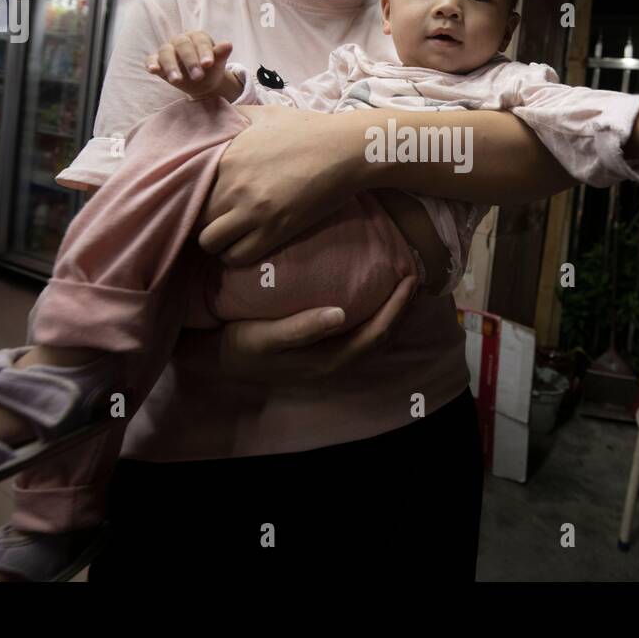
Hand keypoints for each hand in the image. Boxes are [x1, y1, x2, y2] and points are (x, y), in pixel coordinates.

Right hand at [146, 31, 233, 98]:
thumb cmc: (210, 69)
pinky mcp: (157, 61)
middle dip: (190, 60)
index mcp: (197, 37)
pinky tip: (153, 70)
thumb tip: (228, 44)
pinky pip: (151, 59)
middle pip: (182, 45)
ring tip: (176, 80)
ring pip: (166, 52)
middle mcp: (181, 40)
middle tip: (198, 76)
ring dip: (171, 66)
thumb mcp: (218, 63)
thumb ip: (221, 54)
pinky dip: (151, 64)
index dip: (204, 51)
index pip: (200, 40)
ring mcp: (168, 49)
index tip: (209, 64)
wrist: (202, 82)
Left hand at [198, 104, 359, 264]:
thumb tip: (209, 113)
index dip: (191, 197)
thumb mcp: (264, 113)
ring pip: (209, 242)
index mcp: (227, 156)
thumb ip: (231, 114)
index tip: (201, 201)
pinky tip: (246, 245)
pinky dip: (236, 255)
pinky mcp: (275, 230)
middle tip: (214, 221)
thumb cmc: (307, 129)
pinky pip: (237, 256)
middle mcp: (234, 184)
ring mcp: (254, 210)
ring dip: (216, 242)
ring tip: (229, 236)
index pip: (188, 187)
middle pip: (193, 217)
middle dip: (200, 222)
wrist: (346, 149)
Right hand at [212, 275, 417, 382]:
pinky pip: (362, 332)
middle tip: (418, 275)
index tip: (410, 279)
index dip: (397, 308)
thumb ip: (302, 328)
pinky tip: (377, 295)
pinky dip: (378, 313)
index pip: (376, 334)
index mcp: (329, 360)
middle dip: (404, 309)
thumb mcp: (267, 337)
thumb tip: (340, 314)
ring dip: (394, 312)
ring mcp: (331, 357)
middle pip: (383, 336)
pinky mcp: (324, 349)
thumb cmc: (243, 344)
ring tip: (406, 284)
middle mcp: (337, 362)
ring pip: (375, 336)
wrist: (220, 358)